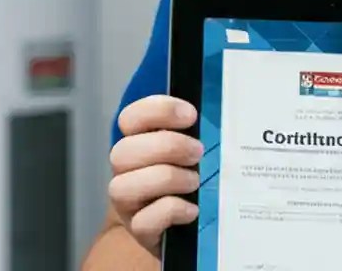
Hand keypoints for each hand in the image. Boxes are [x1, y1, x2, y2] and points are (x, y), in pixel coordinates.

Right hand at [108, 94, 204, 253]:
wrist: (198, 226)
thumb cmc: (198, 179)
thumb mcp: (198, 151)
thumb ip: (199, 130)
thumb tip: (220, 110)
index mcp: (139, 143)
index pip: (130, 118)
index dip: (158, 111)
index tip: (191, 116)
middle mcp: (126, 172)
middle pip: (122, 152)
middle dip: (167, 147)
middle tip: (198, 153)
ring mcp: (129, 204)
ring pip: (123, 187)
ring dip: (166, 179)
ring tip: (195, 182)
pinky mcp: (140, 231)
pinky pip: (143, 222)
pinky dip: (171, 211)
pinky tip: (192, 209)